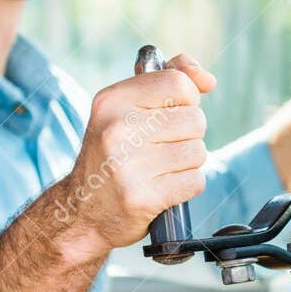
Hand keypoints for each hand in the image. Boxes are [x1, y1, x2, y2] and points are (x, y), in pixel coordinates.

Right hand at [57, 53, 216, 252]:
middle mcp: (116, 130)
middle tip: (159, 148)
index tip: (171, 113)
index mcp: (111, 101)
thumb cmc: (112, 156)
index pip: (178, 83)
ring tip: (159, 168)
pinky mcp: (143, 198)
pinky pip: (195, 181)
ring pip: (198, 151)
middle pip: (195, 119)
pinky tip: (162, 187)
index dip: (187, 99)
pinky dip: (186, 186)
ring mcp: (128, 166)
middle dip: (187, 135)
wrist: (82, 211)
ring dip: (187, 163)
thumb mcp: (125, 110)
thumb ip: (166, 84)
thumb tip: (208, 80)